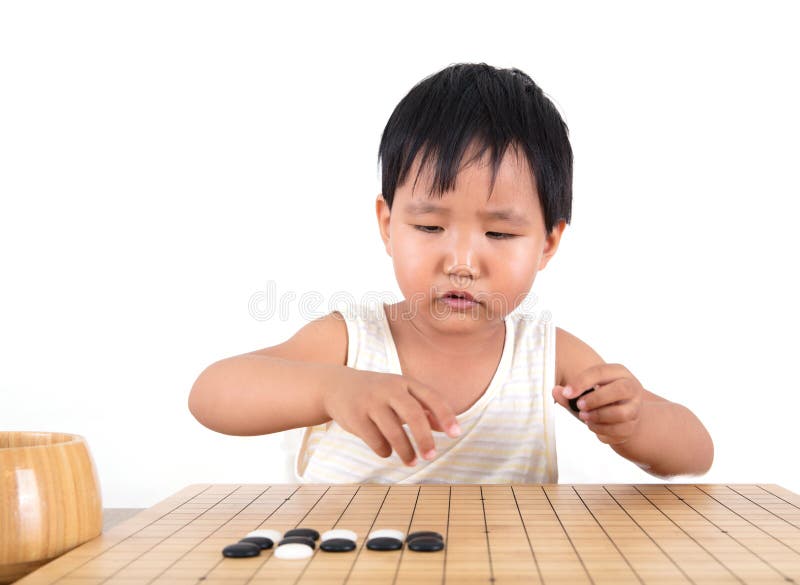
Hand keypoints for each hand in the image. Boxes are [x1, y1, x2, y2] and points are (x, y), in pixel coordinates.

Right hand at [323, 368, 461, 465]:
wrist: (336, 386)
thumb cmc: (377, 393)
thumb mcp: (401, 394)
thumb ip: (424, 409)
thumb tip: (447, 427)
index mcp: (405, 382)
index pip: (431, 398)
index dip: (446, 416)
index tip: (456, 434)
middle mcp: (389, 389)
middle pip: (413, 414)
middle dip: (424, 439)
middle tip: (432, 456)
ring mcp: (370, 402)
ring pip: (393, 432)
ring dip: (406, 451)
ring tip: (413, 462)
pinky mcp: (355, 417)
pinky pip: (375, 441)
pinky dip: (384, 451)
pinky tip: (387, 451)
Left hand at [552, 363, 642, 444]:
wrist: (622, 414)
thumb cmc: (600, 398)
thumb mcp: (586, 391)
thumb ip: (569, 392)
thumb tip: (555, 391)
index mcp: (618, 372)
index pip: (601, 372)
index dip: (582, 382)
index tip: (567, 393)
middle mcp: (632, 388)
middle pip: (620, 390)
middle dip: (596, 399)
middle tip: (579, 406)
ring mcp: (635, 408)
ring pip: (621, 414)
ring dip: (598, 417)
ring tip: (584, 417)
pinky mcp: (633, 426)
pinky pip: (619, 431)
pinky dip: (601, 430)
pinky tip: (592, 426)